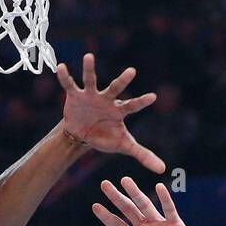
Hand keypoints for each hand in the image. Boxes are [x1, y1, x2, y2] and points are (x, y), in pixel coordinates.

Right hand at [57, 55, 163, 172]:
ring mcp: (91, 96)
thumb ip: (143, 154)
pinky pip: (69, 85)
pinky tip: (62, 67)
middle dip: (123, 80)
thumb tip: (163, 169)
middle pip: (116, 88)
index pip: (133, 106)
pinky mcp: (75, 96)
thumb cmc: (106, 136)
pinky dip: (65, 77)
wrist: (82, 135)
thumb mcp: (124, 145)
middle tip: (132, 71)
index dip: (142, 102)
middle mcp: (106, 99)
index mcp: (119, 110)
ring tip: (88, 56)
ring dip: (89, 69)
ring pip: (91, 80)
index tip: (154, 97)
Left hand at [92, 177, 225, 225]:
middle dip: (116, 197)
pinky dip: (164, 198)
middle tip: (104, 184)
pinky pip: (169, 209)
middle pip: (127, 209)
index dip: (106, 216)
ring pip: (145, 205)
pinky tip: (159, 187)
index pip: (116, 225)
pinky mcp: (174, 223)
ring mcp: (158, 224)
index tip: (95, 206)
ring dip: (135, 192)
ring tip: (125, 180)